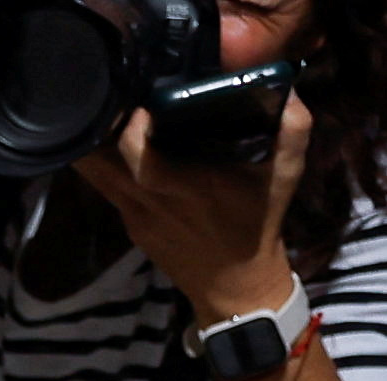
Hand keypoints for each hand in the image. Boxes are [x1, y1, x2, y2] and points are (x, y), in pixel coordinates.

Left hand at [94, 87, 306, 321]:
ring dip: (93, 144)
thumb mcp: (285, 176)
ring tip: (108, 111)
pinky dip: (105, 165)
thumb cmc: (259, 225)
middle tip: (110, 95)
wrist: (236, 287)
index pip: (137, 156)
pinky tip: (116, 142)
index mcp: (185, 186)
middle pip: (97, 162)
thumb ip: (293, 130)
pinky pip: (106, 189)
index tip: (139, 100)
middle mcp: (151, 200)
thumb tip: (290, 87)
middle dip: (96, 126)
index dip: (128, 128)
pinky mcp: (130, 225)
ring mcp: (134, 216)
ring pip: (94, 175)